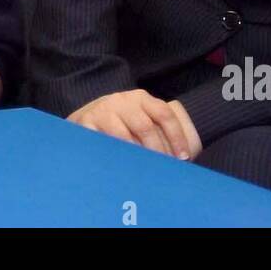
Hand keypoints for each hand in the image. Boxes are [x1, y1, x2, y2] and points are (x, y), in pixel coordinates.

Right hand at [68, 89, 198, 160]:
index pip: (164, 114)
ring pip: (125, 136)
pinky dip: (116, 156)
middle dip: (158, 151)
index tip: (183, 158)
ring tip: (145, 171)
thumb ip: (157, 129)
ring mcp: (104, 110)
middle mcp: (123, 101)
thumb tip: (182, 157)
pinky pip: (104, 143)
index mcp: (141, 98)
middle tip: (164, 169)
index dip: (176, 136)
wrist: (86, 116)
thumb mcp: (140, 118)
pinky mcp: (87, 122)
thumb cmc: (121, 122)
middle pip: (146, 127)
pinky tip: (123, 167)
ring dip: (137, 156)